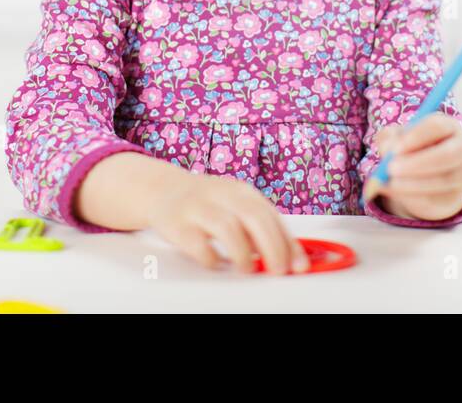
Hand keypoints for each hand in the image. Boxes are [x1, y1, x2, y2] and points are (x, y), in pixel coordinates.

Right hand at [144, 171, 310, 274]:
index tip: (298, 265)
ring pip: (227, 227)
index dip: (288, 242)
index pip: (271, 215)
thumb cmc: (207, 204)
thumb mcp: (236, 206)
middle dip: (272, 247)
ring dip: (242, 253)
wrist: (163, 190)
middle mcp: (222, 195)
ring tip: (247, 269)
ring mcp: (198, 208)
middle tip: (278, 270)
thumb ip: (260, 228)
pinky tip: (217, 263)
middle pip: (253, 217)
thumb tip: (289, 256)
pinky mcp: (177, 224)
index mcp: (241, 191)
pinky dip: (211, 258)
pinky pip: (197, 243)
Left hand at [362, 113, 461, 221]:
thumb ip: (389, 138)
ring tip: (388, 183)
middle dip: (417, 163)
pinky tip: (392, 191)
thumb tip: (388, 149)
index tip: (395, 149)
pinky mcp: (455, 196)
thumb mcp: (397, 138)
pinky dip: (410, 197)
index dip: (416, 137)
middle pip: (446, 155)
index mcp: (448, 126)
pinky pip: (435, 199)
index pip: (437, 127)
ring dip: (411, 184)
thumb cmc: (412, 147)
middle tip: (390, 169)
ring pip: (441, 181)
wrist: (427, 173)